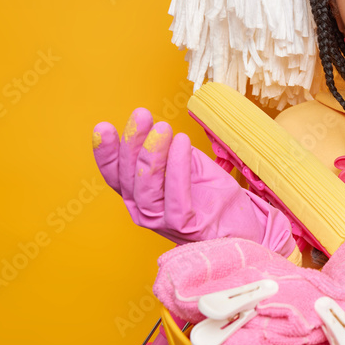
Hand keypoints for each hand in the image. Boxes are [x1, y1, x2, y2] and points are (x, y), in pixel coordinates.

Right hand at [92, 108, 295, 252]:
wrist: (242, 224)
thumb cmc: (213, 196)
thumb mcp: (187, 166)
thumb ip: (168, 150)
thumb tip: (155, 126)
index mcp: (138, 194)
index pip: (115, 174)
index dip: (106, 152)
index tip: (102, 127)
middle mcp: (143, 211)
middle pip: (129, 178)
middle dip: (132, 144)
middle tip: (140, 116)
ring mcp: (162, 222)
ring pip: (148, 190)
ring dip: (152, 156)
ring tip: (163, 128)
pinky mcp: (184, 227)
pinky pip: (176, 198)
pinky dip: (177, 169)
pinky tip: (182, 143)